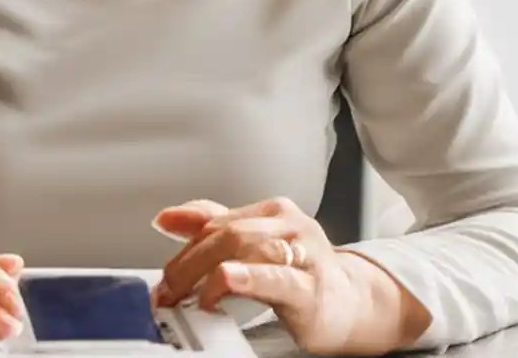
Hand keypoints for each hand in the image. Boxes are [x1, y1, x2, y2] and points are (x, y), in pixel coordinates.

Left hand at [152, 198, 429, 355]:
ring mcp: (304, 254)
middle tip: (168, 291)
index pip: (215, 222)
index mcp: (272, 212)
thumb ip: (212, 228)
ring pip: (247, 248)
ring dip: (207, 272)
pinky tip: (226, 280)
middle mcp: (289, 225)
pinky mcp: (312, 288)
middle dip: (188, 264)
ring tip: (188, 295)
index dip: (182, 250)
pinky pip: (277, 278)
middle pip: (226, 235)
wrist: (354, 304)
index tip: (163, 280)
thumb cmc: (303, 275)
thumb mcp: (255, 246)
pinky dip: (247, 277)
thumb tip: (166, 218)